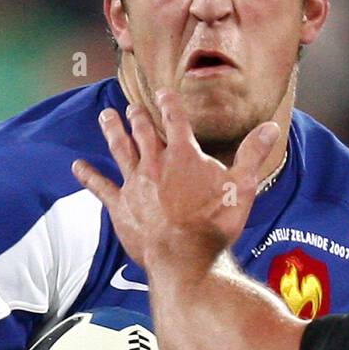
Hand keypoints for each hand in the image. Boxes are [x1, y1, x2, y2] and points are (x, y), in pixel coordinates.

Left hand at [72, 90, 280, 271]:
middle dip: (138, 117)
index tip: (164, 92)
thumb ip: (253, 154)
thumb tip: (271, 127)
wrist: (184, 256)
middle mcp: (155, 163)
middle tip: (131, 107)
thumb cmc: (215, 224)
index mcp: (184, 155)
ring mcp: (135, 184)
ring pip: (120, 150)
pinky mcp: (120, 206)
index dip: (170, 104)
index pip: (176, 120)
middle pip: (144, 132)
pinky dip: (88, 175)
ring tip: (105, 117)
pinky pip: (101, 186)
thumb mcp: (243, 187)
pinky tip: (77, 167)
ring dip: (112, 131)